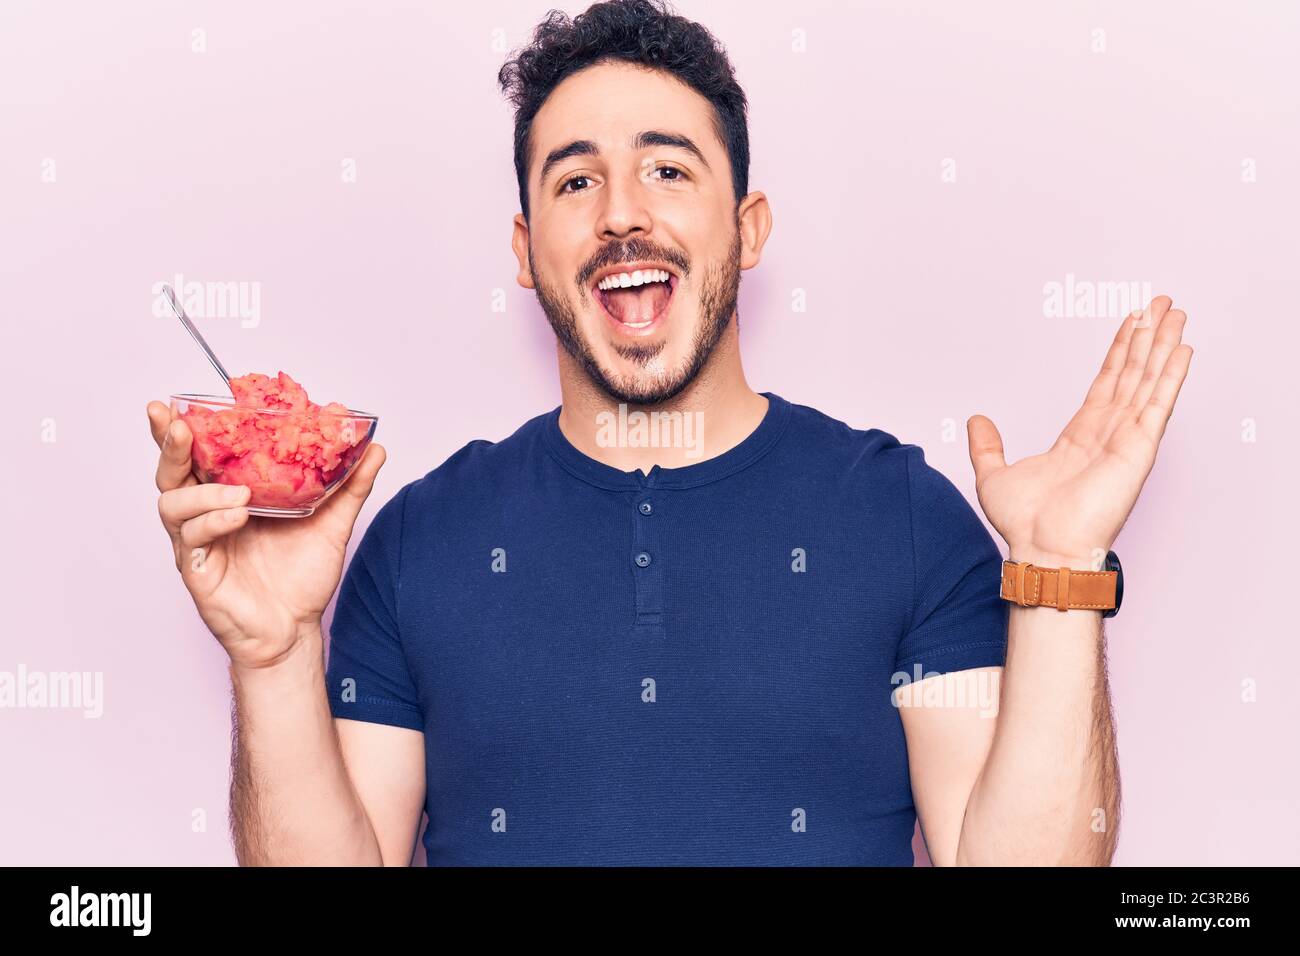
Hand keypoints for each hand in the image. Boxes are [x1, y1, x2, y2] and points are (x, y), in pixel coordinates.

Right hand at [148, 400, 386, 668]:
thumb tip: (376, 448)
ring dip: (201, 491)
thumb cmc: (301, 577)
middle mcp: (207, 514)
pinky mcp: (198, 570)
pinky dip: (213, 521)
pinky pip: (192, 539)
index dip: (182, 428)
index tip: (174, 401)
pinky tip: (237, 516)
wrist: (296, 629)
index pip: (200, 454)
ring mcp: (198, 542)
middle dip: (170, 444)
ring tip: (237, 491)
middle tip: (175, 425)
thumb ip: (350, 485)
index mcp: (230, 495)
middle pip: (172, 472)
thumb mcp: (332, 523)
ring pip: (172, 503)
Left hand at [966, 295, 1192, 567]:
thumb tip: (976, 420)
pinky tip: (1182, 349)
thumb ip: (987, 445)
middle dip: (1147, 337)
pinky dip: (1172, 376)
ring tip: (1175, 312)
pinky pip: (1158, 404)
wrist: (1041, 548)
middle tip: (1162, 303)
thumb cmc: (1024, 525)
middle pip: (1133, 374)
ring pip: (1148, 380)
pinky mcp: (1138, 449)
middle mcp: (1108, 434)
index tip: (1132, 323)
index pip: (1106, 383)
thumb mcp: (993, 475)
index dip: (1120, 351)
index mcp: (1080, 437)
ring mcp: (1126, 439)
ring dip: (1163, 345)